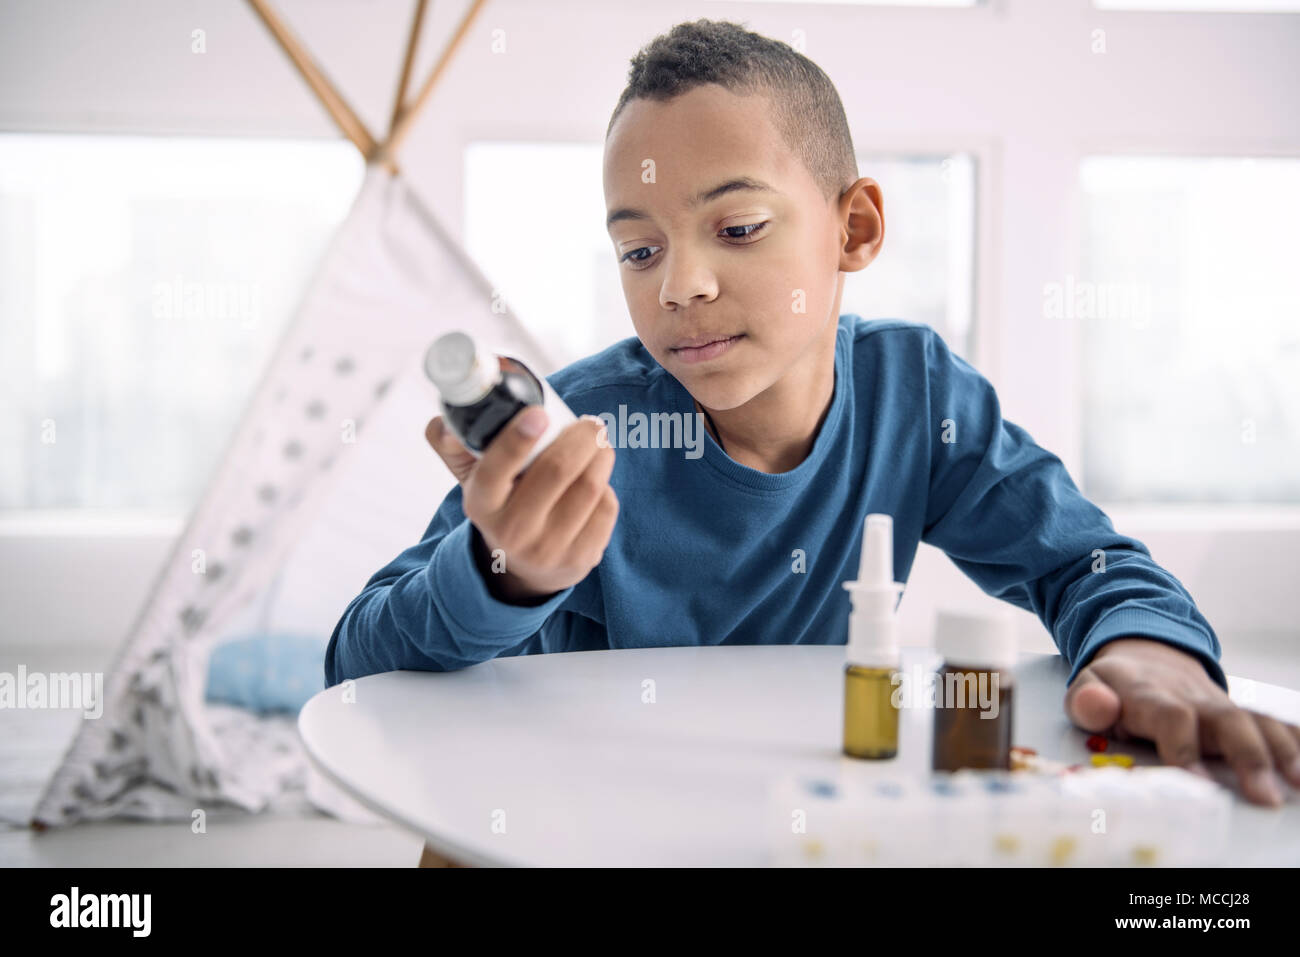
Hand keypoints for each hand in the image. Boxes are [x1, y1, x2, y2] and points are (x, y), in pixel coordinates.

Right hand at [425, 407, 618, 603]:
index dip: (517, 438)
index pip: (494, 470)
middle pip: (557, 470)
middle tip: (590, 423)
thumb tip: (443, 422)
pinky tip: (598, 480)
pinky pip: (607, 507)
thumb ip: (456, 447)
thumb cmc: (502, 506)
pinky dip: (607, 484)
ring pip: (590, 486)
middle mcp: (513, 531)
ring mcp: (549, 549)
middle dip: (582, 436)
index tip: (539, 412)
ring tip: (599, 444)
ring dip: (601, 455)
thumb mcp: (473, 482)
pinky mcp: (582, 558)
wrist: (524, 569)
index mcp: (481, 506)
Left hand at [1065, 636, 1299, 806]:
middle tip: (1263, 795)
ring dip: (1279, 752)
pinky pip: (1269, 721)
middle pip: (1226, 719)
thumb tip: (1097, 707)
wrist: (1142, 653)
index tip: (1198, 782)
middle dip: (1248, 756)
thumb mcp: (1087, 685)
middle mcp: (1192, 697)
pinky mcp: (1235, 710)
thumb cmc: (1112, 684)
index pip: (1172, 716)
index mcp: (1151, 694)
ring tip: (1296, 784)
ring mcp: (1218, 703)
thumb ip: (1087, 700)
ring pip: (1254, 721)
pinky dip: (1292, 739)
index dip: (1185, 747)